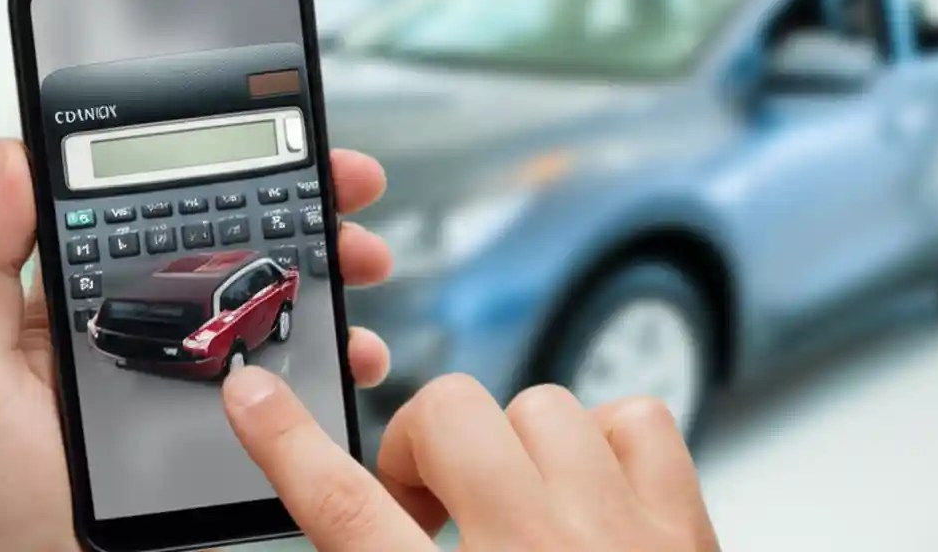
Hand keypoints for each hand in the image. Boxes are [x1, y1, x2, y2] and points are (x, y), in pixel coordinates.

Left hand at [0, 138, 394, 551]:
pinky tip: (356, 354)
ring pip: (283, 311)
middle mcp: (155, 335)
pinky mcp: (241, 435)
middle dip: (305, 210)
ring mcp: (204, 386)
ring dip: (336, 276)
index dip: (223, 172)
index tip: (274, 141)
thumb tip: (12, 158)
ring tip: (365, 265)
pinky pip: (302, 385)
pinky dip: (341, 361)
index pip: (165, 216)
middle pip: (241, 252)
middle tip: (351, 190)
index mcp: (89, 307)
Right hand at [224, 370, 719, 550]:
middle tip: (433, 505)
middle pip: (445, 419)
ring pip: (538, 407)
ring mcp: (618, 536)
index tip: (253, 399)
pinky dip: (606, 443)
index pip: (344, 509)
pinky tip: (593, 492)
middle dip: (423, 450)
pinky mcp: (684, 531)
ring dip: (514, 449)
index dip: (286, 445)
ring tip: (519, 507)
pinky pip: (634, 420)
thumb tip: (362, 532)